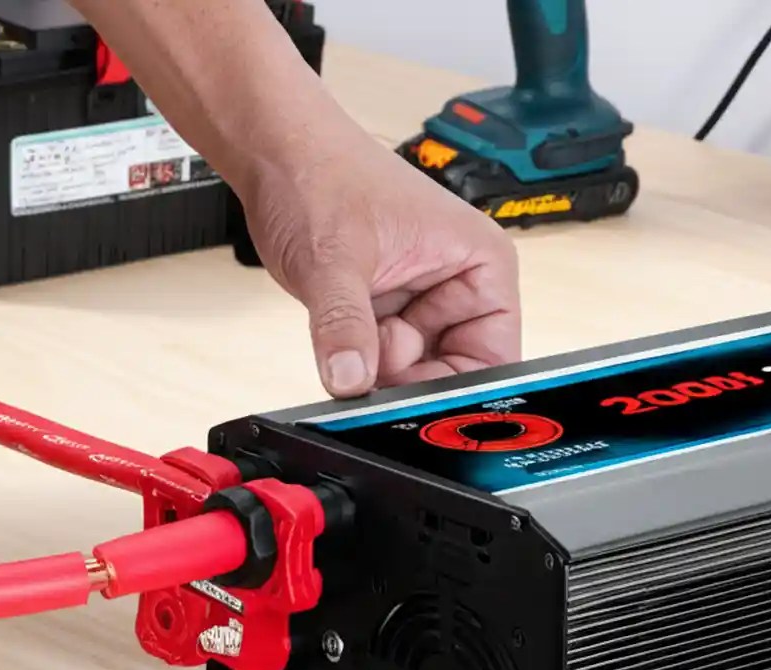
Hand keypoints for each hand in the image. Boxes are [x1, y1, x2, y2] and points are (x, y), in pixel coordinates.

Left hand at [241, 131, 520, 397]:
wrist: (276, 153)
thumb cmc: (321, 173)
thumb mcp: (335, 258)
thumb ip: (345, 325)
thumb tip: (351, 380)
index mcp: (481, 262)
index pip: (495, 356)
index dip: (459, 391)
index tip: (420, 415)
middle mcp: (458, 284)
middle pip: (452, 372)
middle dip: (408, 383)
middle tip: (367, 376)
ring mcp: (419, 300)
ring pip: (410, 373)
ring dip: (375, 372)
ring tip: (345, 338)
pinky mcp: (382, 311)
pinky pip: (379, 362)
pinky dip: (356, 364)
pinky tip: (337, 346)